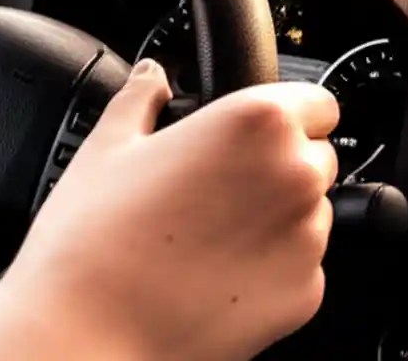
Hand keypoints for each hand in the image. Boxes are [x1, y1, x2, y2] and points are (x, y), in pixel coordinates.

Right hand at [0, 62, 337, 360]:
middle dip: (276, 163)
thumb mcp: (108, 147)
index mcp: (255, 124)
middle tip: (211, 182)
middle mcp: (295, 177)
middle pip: (314, 155)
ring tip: (203, 231)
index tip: (248, 129)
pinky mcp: (304, 296)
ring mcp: (306, 242)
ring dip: (273, 214)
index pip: (316, 100)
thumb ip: (142, 98)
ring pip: (308, 211)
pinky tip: (210, 269)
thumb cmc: (93, 238)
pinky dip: (268, 265)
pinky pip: (298, 264)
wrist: (90, 332)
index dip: (282, 111)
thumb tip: (152, 75)